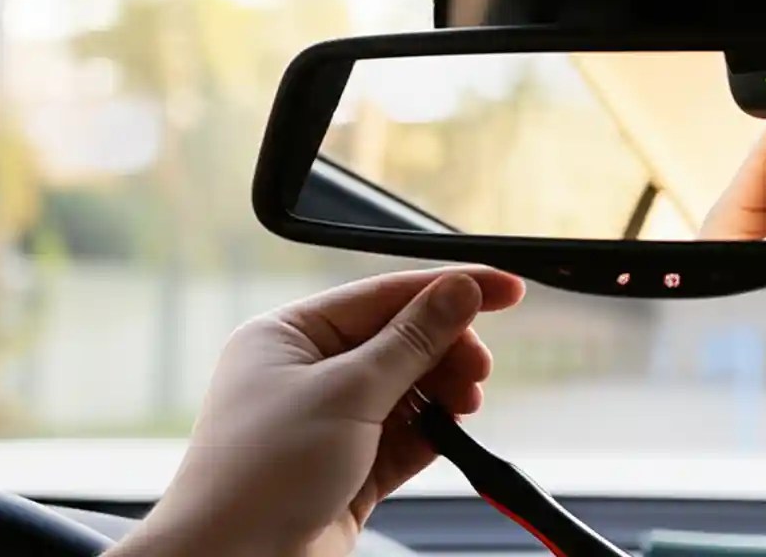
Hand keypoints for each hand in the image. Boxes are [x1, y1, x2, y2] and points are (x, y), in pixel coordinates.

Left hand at [108, 267, 525, 556]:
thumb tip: (460, 291)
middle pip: (401, 342)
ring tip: (465, 403)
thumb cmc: (260, 475)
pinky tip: (448, 432)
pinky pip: (404, 438)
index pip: (384, 296)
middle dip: (447, 350)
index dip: (449, 289)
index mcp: (289, 335)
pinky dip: (431, 433)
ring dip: (443, 392)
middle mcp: (307, 373)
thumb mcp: (348, 392)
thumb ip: (413, 341)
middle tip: (478, 367)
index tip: (505, 288)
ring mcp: (329, 422)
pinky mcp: (348, 469)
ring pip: (408, 390)